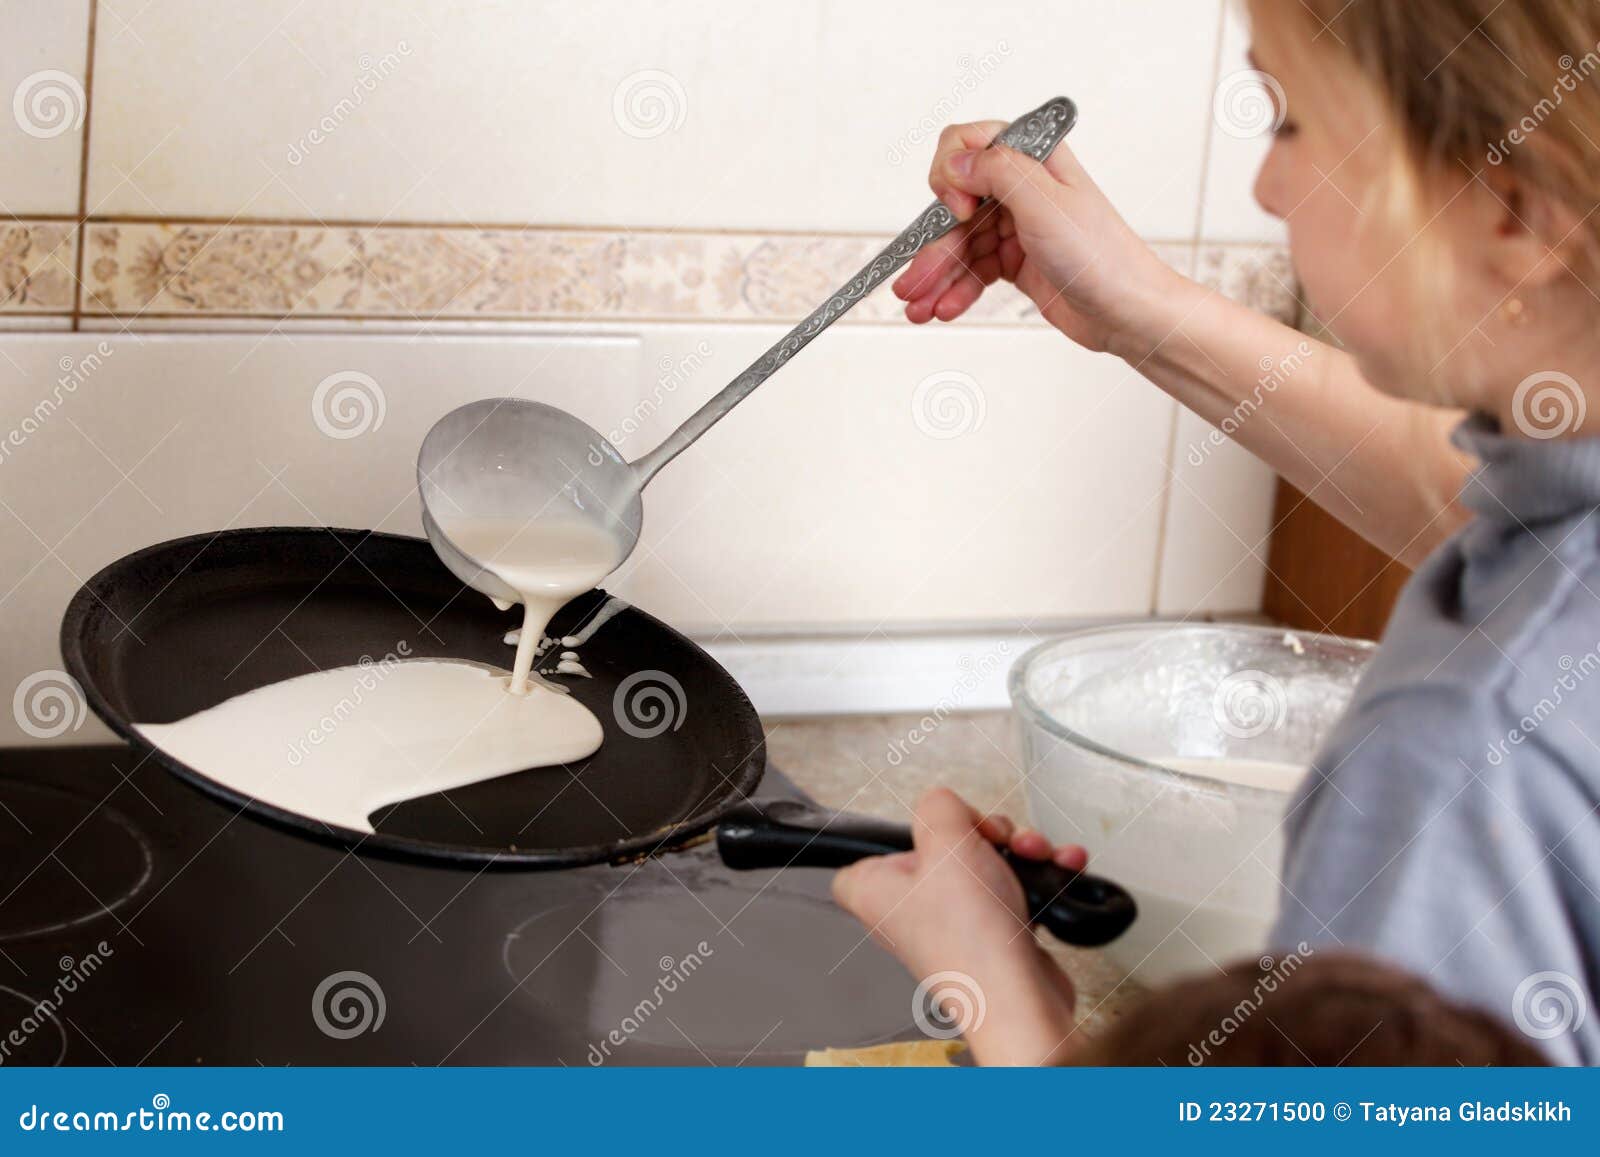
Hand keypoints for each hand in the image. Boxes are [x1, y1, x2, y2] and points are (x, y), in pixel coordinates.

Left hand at [831, 788, 1087, 1064]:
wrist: (1018, 996)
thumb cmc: (971, 940)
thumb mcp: (947, 840)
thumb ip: (939, 806)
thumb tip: (946, 806)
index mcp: (876, 892)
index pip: (867, 853)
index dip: (903, 834)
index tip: (933, 829)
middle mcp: (909, 913)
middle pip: (940, 849)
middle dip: (983, 834)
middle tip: (995, 839)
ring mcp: (953, 926)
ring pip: (984, 865)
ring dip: (1019, 851)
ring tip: (1034, 854)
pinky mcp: (993, 935)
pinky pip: (1012, 889)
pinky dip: (1037, 875)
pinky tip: (1058, 866)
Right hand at [893, 121, 1182, 357]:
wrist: (1128, 312)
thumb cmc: (1104, 258)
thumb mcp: (1047, 204)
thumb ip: (999, 172)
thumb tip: (958, 160)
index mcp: (1035, 159)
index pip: (970, 146)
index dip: (953, 175)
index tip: (958, 208)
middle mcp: (1023, 189)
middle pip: (956, 208)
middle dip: (932, 247)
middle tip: (912, 281)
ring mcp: (1018, 226)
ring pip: (960, 245)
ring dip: (936, 276)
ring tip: (917, 306)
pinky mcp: (1016, 261)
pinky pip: (974, 271)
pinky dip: (956, 290)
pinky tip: (943, 309)